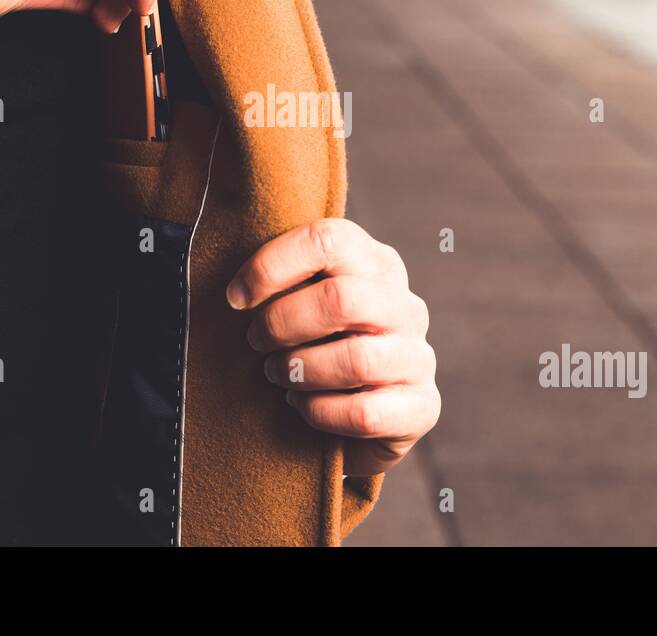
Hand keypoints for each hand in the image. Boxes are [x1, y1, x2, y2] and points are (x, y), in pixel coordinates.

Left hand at [228, 219, 439, 475]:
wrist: (353, 415)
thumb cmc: (313, 345)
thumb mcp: (300, 302)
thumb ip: (277, 282)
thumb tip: (234, 290)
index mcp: (376, 264)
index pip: (328, 240)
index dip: (272, 265)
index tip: (235, 298)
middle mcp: (405, 305)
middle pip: (343, 298)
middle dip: (283, 323)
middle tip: (256, 341)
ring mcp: (419, 356)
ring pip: (356, 359)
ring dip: (301, 370)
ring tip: (278, 375)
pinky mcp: (422, 407)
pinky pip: (365, 413)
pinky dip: (320, 412)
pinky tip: (303, 406)